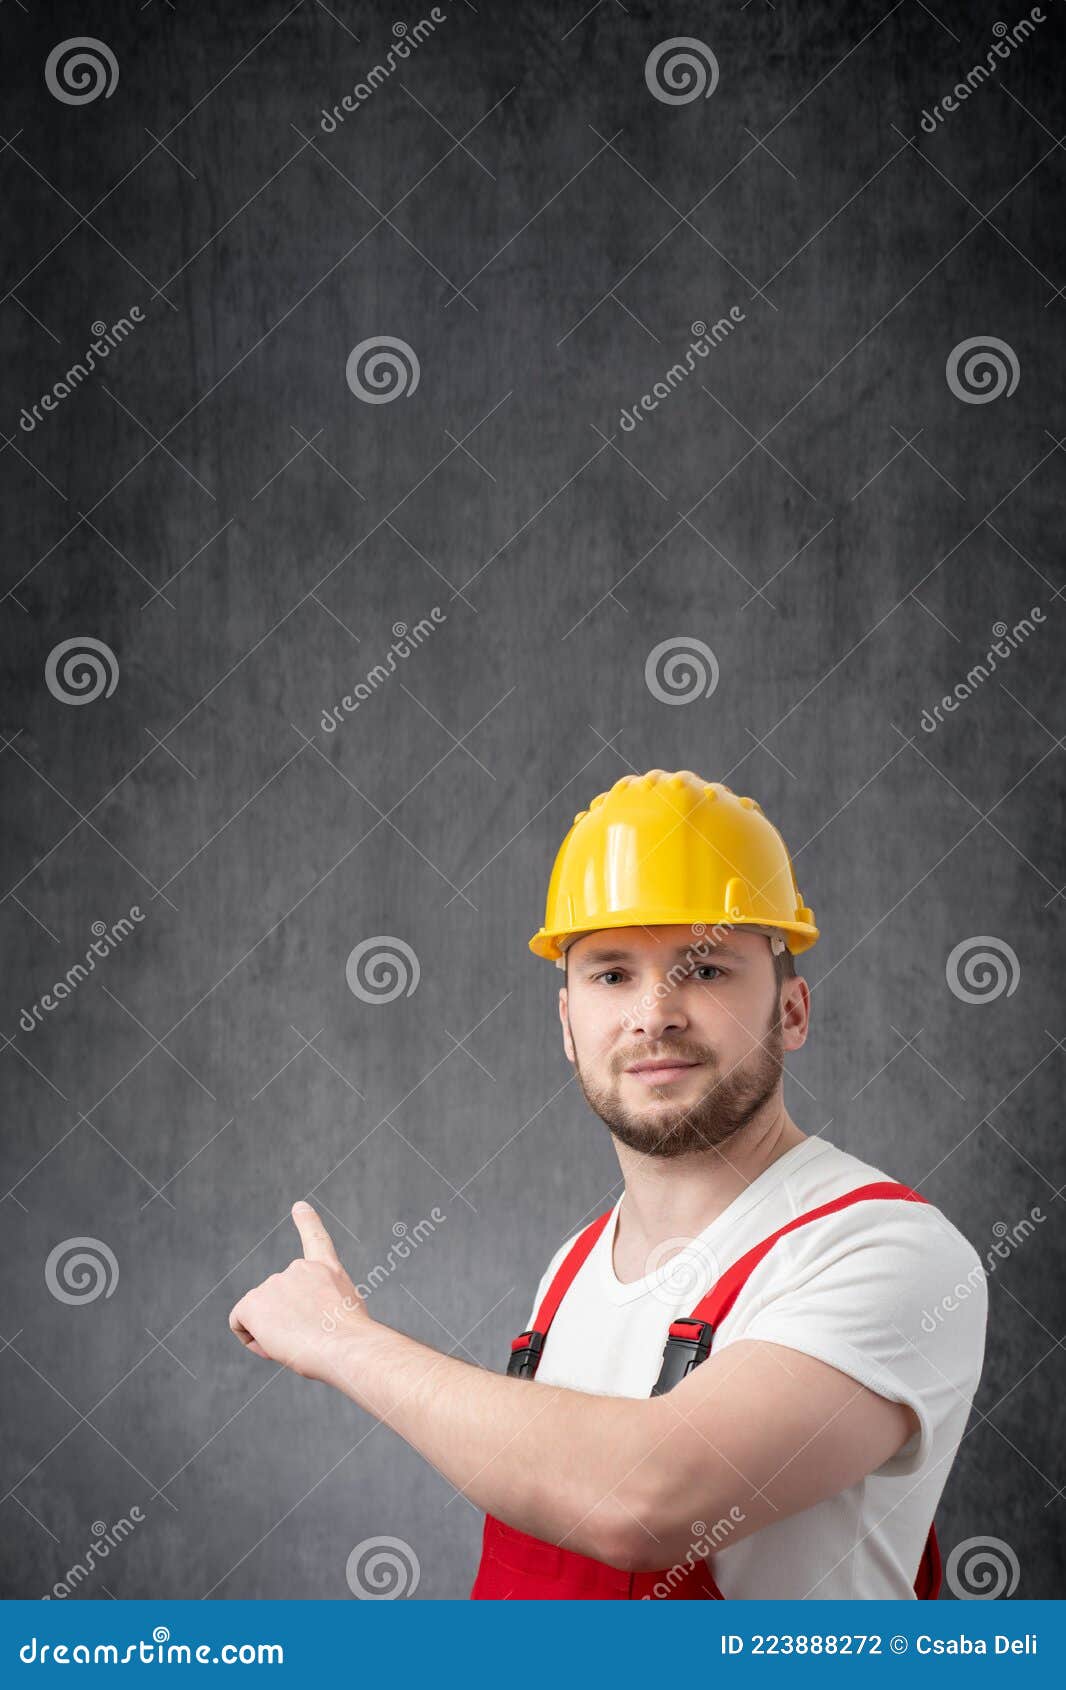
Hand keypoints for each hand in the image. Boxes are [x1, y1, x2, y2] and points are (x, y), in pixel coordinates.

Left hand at [228, 1201, 370, 1382]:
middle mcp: (298, 1269)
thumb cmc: (351, 1339)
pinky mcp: (253, 1302)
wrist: (344, 1344)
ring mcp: (274, 1283)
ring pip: (263, 1317)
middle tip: (312, 1339)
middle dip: (287, 1322)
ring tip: (301, 1342)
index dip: (307, 1222)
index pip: (315, 1239)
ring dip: (274, 1333)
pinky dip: (251, 1338)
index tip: (299, 1207)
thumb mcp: (348, 1312)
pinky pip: (240, 1324)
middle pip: (279, 1302)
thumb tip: (310, 1321)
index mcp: (326, 1270)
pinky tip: (273, 1343)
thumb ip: (325, 1304)